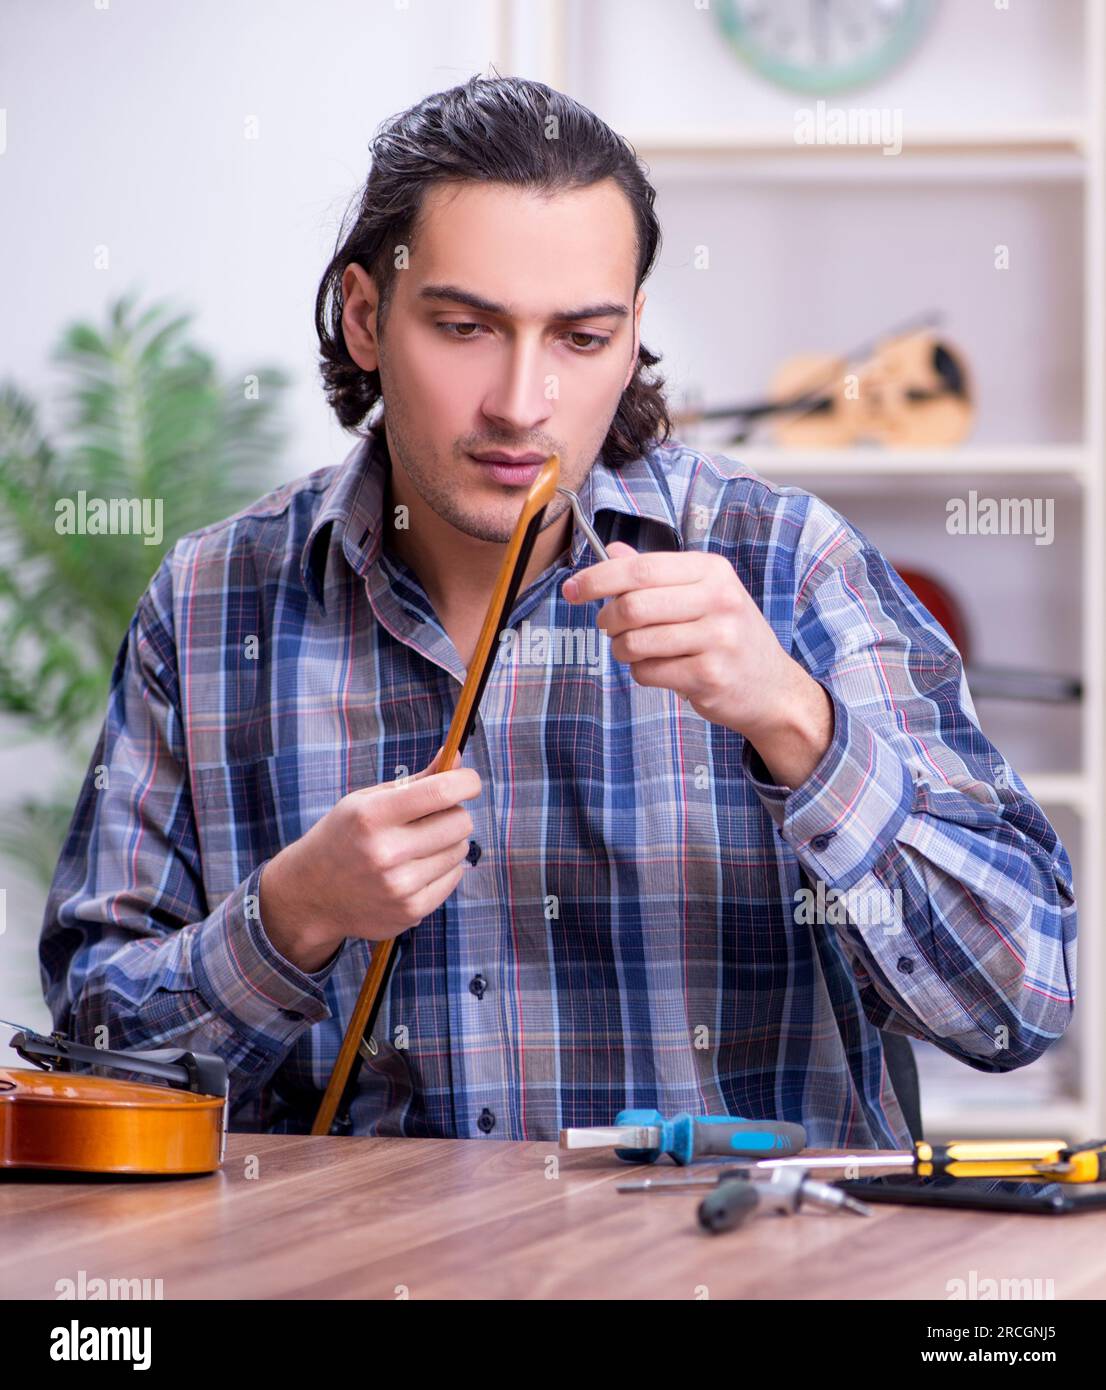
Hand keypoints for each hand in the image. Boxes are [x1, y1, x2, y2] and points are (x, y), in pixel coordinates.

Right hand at [259, 748, 481, 972]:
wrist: (311, 894)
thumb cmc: (344, 836)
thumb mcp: (367, 801)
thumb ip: (415, 781)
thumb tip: (456, 759)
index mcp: (371, 816)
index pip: (440, 792)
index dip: (466, 782)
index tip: (468, 782)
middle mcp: (385, 852)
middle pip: (459, 822)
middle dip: (454, 813)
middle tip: (434, 817)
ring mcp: (399, 886)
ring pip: (460, 850)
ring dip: (448, 842)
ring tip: (419, 845)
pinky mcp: (411, 911)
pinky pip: (454, 877)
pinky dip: (444, 868)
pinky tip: (417, 867)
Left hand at [562, 541, 833, 785]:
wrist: (772, 688)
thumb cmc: (729, 636)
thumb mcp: (703, 594)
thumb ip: (657, 574)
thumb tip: (612, 551)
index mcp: (711, 571)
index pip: (640, 568)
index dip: (597, 578)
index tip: (572, 589)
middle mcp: (718, 599)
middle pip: (633, 605)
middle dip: (608, 619)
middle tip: (608, 627)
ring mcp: (717, 639)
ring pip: (636, 641)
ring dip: (622, 649)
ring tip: (635, 650)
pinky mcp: (710, 675)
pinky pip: (648, 672)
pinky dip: (642, 672)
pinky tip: (662, 669)